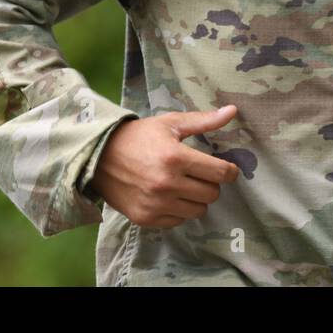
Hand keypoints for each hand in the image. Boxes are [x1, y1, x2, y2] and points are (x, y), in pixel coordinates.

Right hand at [91, 105, 241, 227]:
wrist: (99, 157)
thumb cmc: (140, 137)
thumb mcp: (171, 123)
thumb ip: (204, 121)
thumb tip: (233, 110)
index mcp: (175, 157)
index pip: (220, 173)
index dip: (230, 171)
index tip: (229, 170)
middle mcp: (166, 183)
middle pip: (212, 194)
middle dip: (212, 184)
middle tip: (201, 174)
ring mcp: (155, 204)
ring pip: (198, 211)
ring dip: (197, 198)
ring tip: (185, 185)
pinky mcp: (145, 218)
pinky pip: (178, 221)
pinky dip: (179, 210)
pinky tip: (170, 196)